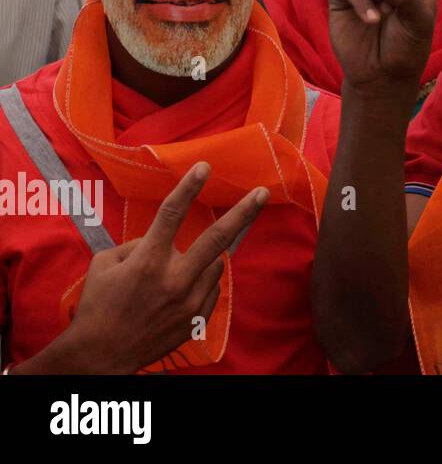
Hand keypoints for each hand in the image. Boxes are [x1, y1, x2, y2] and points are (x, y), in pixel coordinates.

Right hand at [49, 163, 267, 373]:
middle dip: (243, 212)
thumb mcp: (105, 265)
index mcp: (148, 261)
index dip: (189, 187)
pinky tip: (176, 296)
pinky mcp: (198, 318)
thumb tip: (159, 240)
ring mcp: (190, 301)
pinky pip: (210, 290)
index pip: (172, 214)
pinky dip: (200, 285)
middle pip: (218, 237)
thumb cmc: (97, 307)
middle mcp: (175, 279)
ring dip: (201, 263)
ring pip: (213, 266)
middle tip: (262, 192)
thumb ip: (136, 245)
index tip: (204, 167)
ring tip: (173, 278)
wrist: (101, 356)